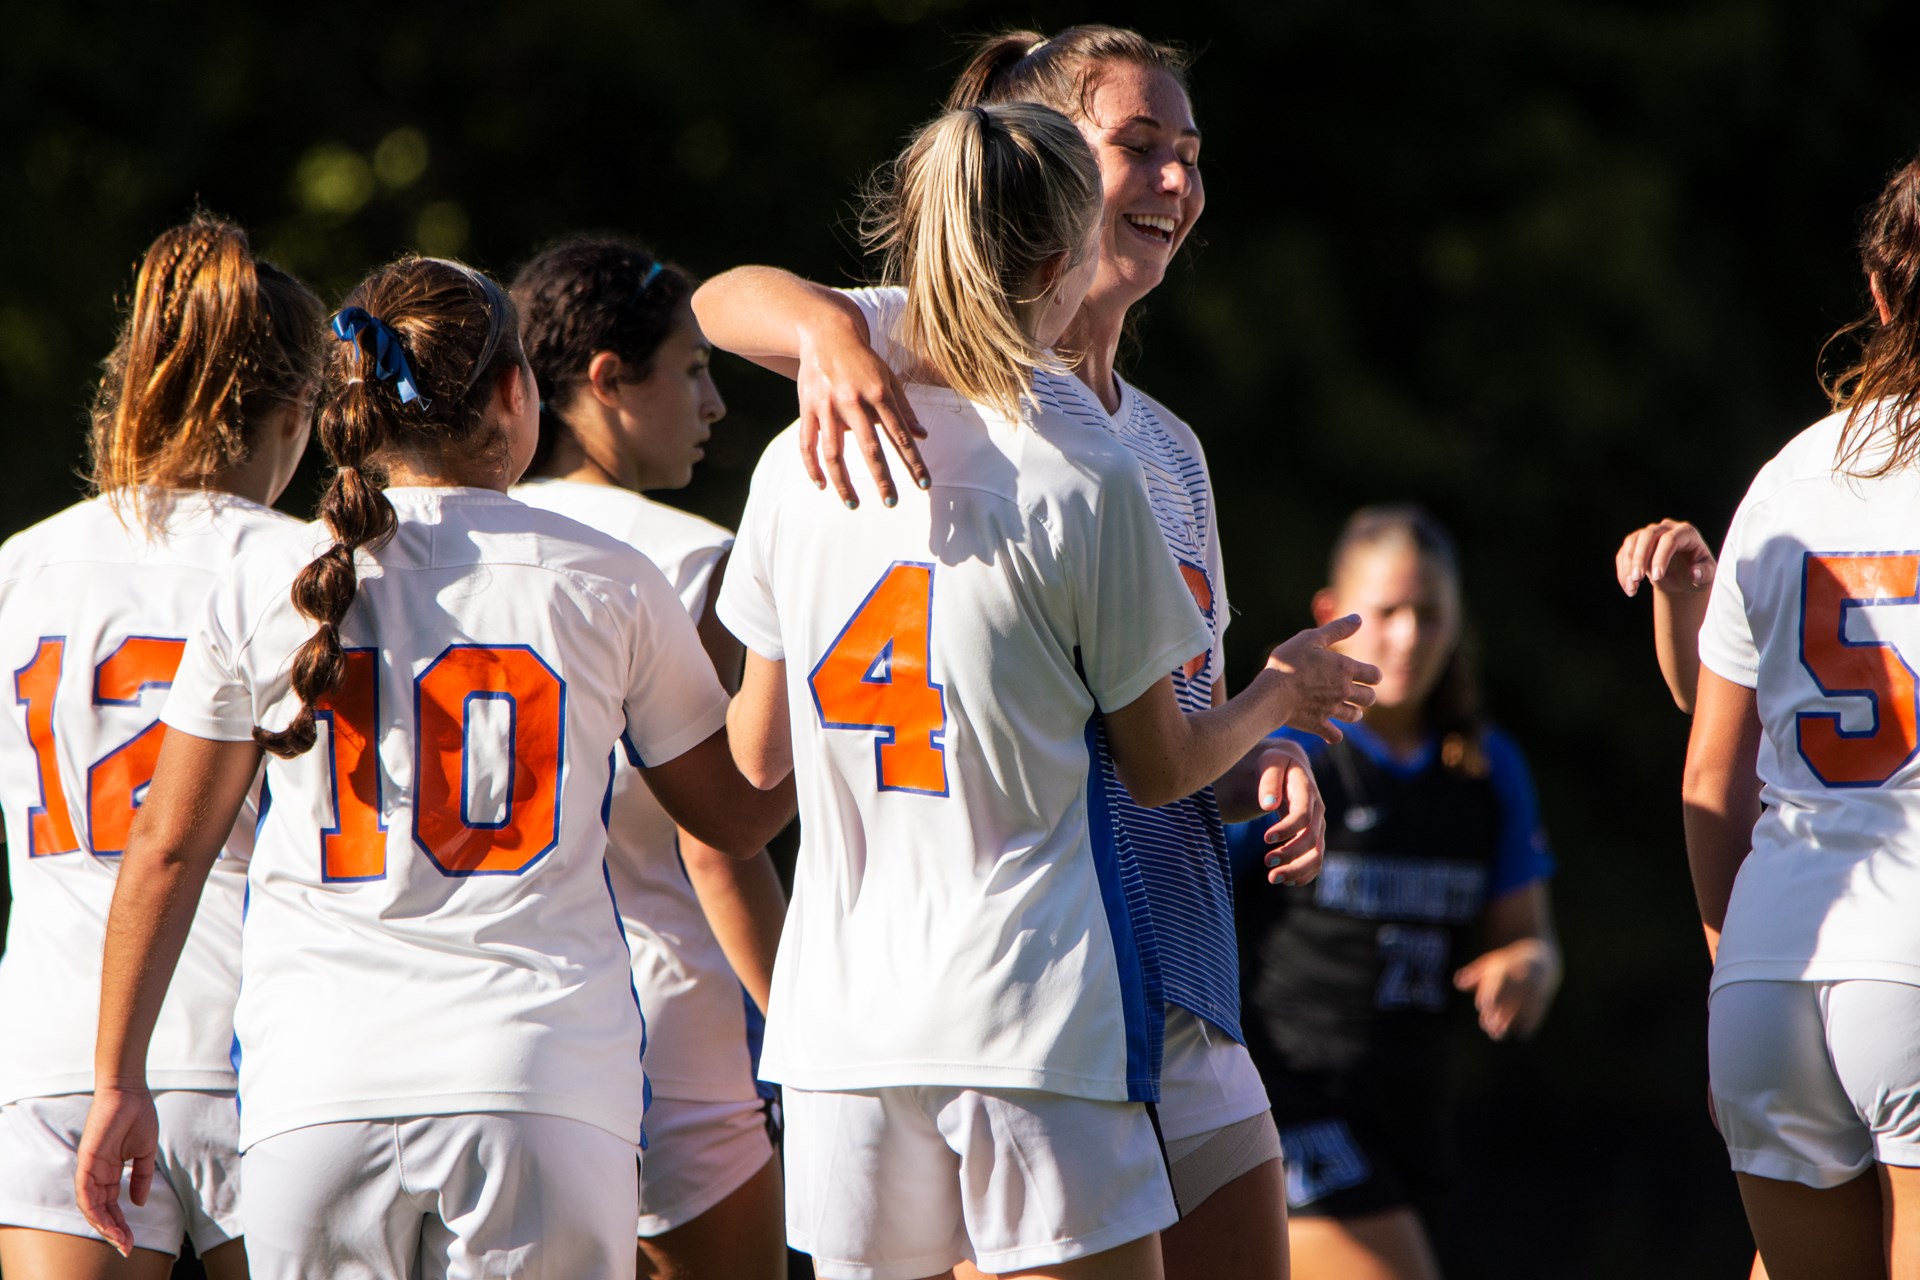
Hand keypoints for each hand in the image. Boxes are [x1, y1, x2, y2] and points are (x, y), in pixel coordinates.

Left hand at [74, 1082, 158, 1256]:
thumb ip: (141, 1177)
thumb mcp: (145, 1152)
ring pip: (91, 1206)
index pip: (111, 1205)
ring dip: (105, 1225)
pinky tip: (107, 1221)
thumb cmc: (138, 1116)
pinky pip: (85, 1191)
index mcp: (109, 1171)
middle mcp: (96, 1173)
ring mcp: (90, 1167)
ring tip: (120, 1239)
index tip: (132, 1240)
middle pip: (100, 1210)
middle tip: (127, 1246)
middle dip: (114, 1231)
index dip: (121, 1224)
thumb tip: (139, 1202)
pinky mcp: (86, 1160)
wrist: (130, 1092)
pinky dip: (94, 1209)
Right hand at [795, 327, 928, 508]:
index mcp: (878, 394)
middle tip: (891, 503)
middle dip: (882, 479)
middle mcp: (853, 402)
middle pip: (870, 449)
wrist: (826, 333)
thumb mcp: (889, 378)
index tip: (924, 484)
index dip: (913, 462)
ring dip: (844, 482)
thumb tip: (922, 436)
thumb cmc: (862, 359)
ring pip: (835, 453)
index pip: (900, 436)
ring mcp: (827, 407)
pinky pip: (808, 444)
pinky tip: (823, 485)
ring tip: (853, 503)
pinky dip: (813, 467)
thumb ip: (904, 409)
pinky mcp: (807, 408)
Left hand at [1250, 741, 1325, 885]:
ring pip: (1316, 854)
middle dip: (1290, 854)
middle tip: (1266, 862)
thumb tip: (1268, 804)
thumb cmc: (1273, 763)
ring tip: (1273, 878)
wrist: (1286, 766)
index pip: (1303, 814)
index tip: (1265, 838)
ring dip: (1297, 870)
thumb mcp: (1269, 762)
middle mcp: (1317, 808)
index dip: (1287, 829)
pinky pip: (1316, 860)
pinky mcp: (1314, 836)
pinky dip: (1304, 873)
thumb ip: (1269, 780)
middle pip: (1312, 838)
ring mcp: (1318, 824)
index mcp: (1306, 788)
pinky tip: (1286, 880)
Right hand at [1265, 615, 1379, 742]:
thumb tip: (1358, 619)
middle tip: (1356, 690)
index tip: (1364, 673)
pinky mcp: (1319, 725)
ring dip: (1355, 712)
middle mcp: (1344, 691)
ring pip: (1355, 716)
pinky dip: (1334, 734)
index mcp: (1345, 669)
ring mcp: (1332, 710)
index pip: (1374, 675)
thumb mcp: (1310, 638)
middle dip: (1366, 694)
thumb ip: (1336, 629)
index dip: (1372, 674)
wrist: (1271, 694)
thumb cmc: (1289, 663)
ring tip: (1350, 709)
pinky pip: (1334, 735)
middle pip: (1369, 698)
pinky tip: (1331, 731)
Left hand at [1452, 937, 1560, 1040]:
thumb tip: (1458, 984)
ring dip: (1509, 1022)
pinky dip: (1531, 1024)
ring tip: (1496, 1034)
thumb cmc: (1508, 965)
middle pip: (1509, 998)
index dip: (1490, 994)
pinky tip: (1522, 1033)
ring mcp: (1533, 990)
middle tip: (1486, 1025)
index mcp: (1506, 969)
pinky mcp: (1543, 999)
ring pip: (1522, 1008)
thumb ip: (1473, 975)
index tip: (1483, 1006)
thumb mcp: (1490, 964)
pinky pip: (1538, 1013)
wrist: (1542, 960)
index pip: (1498, 982)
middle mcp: (1521, 979)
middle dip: (1497, 1013)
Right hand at [1616, 519, 1714, 597]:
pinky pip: (1624, 553)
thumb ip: (1705, 574)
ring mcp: (1650, 533)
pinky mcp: (1636, 543)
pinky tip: (1628, 587)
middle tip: (1636, 580)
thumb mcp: (1708, 576)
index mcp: (1686, 533)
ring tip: (1632, 588)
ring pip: (1632, 542)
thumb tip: (1694, 572)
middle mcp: (1666, 528)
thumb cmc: (1699, 573)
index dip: (1661, 557)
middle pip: (1647, 535)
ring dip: (1628, 566)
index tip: (1657, 577)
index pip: (1670, 539)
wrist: (1684, 575)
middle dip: (1639, 558)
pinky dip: (1623, 570)